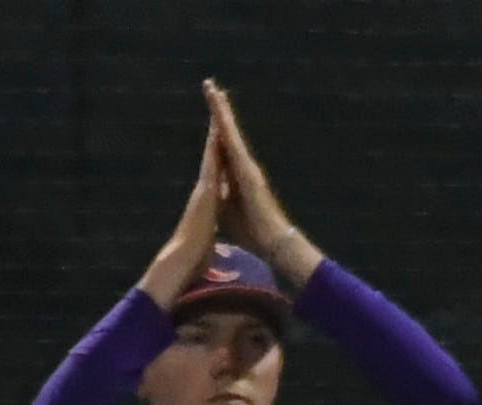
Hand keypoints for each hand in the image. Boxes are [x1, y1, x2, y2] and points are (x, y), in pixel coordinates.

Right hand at [142, 95, 226, 301]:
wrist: (182, 260)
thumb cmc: (194, 255)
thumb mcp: (205, 240)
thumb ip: (205, 232)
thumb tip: (204, 240)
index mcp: (207, 201)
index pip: (216, 172)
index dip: (218, 154)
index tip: (222, 137)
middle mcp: (204, 189)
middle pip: (212, 155)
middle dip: (215, 132)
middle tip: (217, 108)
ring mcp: (204, 187)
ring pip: (211, 152)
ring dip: (215, 130)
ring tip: (217, 107)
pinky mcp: (205, 189)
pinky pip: (212, 161)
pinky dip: (215, 145)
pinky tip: (218, 128)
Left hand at [205, 82, 317, 285]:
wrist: (270, 242)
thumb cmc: (251, 231)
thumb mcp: (228, 210)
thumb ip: (222, 196)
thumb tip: (214, 192)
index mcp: (236, 174)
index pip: (222, 145)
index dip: (215, 127)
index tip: (210, 109)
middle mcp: (243, 165)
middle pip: (227, 132)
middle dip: (219, 110)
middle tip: (210, 86)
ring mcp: (246, 166)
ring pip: (230, 133)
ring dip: (221, 112)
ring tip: (213, 91)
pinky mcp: (248, 172)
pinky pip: (234, 146)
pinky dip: (226, 130)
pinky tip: (219, 116)